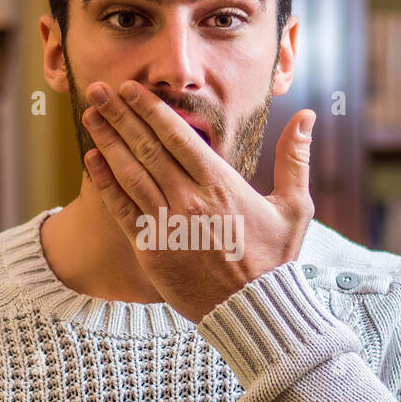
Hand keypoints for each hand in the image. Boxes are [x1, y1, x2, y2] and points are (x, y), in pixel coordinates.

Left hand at [81, 79, 314, 323]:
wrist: (253, 311)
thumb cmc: (275, 260)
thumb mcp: (295, 207)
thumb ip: (295, 159)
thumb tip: (310, 117)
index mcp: (221, 184)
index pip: (177, 136)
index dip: (150, 109)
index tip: (131, 89)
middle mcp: (190, 198)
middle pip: (147, 147)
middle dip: (120, 115)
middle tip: (99, 91)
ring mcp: (167, 223)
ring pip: (130, 173)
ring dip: (107, 141)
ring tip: (90, 116)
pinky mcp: (151, 249)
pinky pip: (122, 209)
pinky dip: (105, 182)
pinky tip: (91, 160)